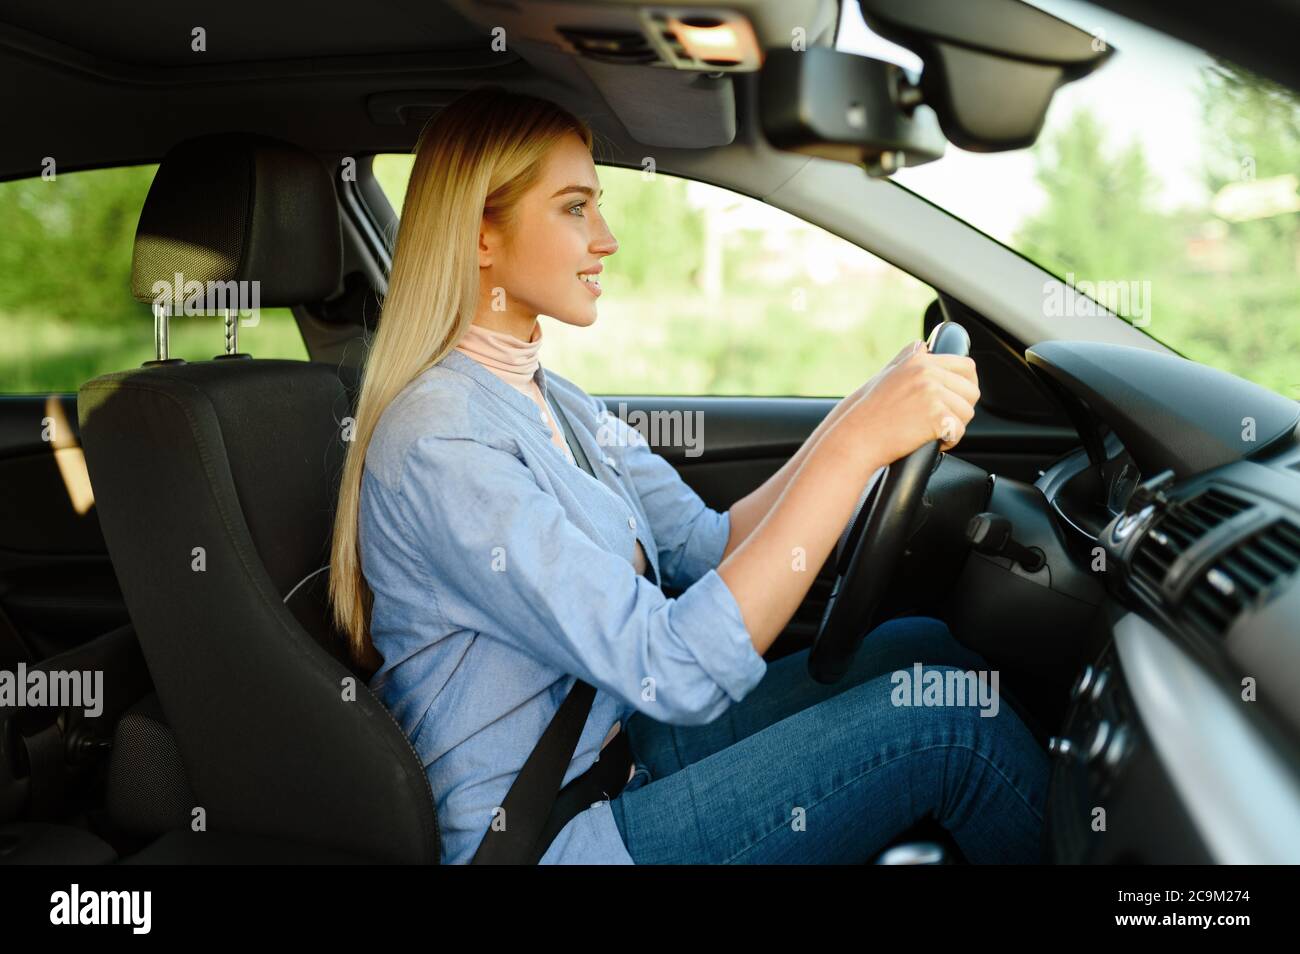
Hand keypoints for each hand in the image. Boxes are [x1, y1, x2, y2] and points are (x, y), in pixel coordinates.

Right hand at [833, 345, 979, 471]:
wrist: (855, 437)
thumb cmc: (865, 413)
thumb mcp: (884, 375)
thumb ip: (906, 359)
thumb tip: (921, 345)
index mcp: (917, 360)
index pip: (965, 366)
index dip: (966, 387)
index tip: (958, 401)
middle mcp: (926, 372)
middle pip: (971, 390)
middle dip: (962, 409)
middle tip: (943, 421)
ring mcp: (932, 392)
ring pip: (967, 412)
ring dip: (954, 426)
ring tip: (932, 432)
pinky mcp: (936, 414)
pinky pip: (959, 430)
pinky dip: (949, 441)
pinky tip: (931, 442)